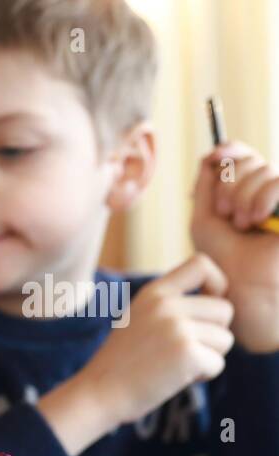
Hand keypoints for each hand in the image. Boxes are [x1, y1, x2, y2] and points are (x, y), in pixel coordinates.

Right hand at [39, 253, 233, 455]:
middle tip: (184, 351)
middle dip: (213, 335)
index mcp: (154, 293)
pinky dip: (203, 376)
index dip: (217, 283)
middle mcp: (166, 305)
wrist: (97, 394)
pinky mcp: (187, 354)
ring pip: (225, 339)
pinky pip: (218, 363)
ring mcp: (177, 328)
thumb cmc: (121, 364)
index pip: (202, 264)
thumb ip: (171, 305)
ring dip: (208, 357)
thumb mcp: (139, 319)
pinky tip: (175, 379)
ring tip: (175, 365)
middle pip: (224, 310)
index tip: (207, 307)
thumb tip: (219, 301)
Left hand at [191, 142, 278, 351]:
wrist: (242, 288)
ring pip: (264, 169)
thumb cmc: (221, 261)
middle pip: (249, 160)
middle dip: (229, 184)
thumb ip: (206, 188)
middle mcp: (267, 193)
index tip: (214, 156)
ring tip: (240, 224)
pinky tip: (256, 221)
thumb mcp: (204, 220)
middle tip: (226, 214)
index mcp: (244, 193)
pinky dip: (263, 197)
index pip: (242, 156)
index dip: (229, 150)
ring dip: (243, 196)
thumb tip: (210, 157)